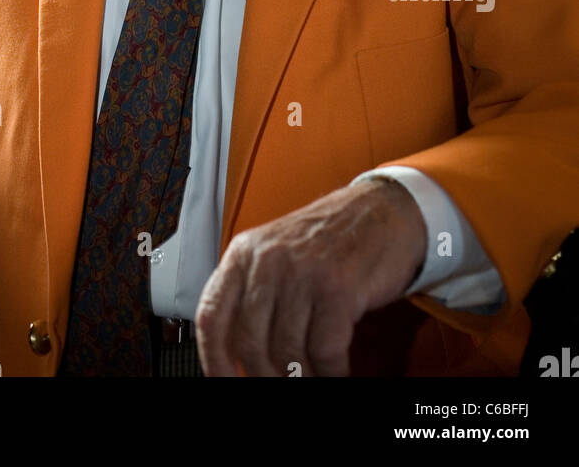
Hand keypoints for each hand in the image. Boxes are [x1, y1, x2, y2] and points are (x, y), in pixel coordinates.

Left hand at [195, 178, 426, 376]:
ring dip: (302, 378)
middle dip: (265, 376)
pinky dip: (331, 373)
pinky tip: (336, 372)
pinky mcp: (337, 288)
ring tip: (313, 378)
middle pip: (250, 342)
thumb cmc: (329, 239)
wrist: (382, 209)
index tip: (225, 380)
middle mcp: (267, 260)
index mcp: (244, 252)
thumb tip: (237, 354)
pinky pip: (325, 351)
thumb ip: (253, 293)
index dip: (213, 358)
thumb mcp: (277, 253)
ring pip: (287, 353)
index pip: (211, 315)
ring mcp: (302, 273)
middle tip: (283, 383)